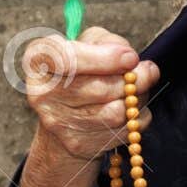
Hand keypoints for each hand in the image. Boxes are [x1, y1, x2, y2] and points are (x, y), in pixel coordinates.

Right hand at [22, 26, 160, 163]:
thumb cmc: (82, 69)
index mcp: (39, 58)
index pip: (68, 59)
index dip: (105, 59)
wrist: (64, 115)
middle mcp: (42, 92)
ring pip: (115, 112)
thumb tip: (131, 61)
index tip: (131, 58)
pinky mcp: (78, 143)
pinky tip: (129, 109)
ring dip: (137, 99)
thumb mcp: (90, 42)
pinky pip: (123, 131)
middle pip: (99, 89)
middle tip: (147, 71)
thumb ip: (109, 42)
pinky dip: (136, 119)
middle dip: (133, 79)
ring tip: (136, 89)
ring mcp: (58, 122)